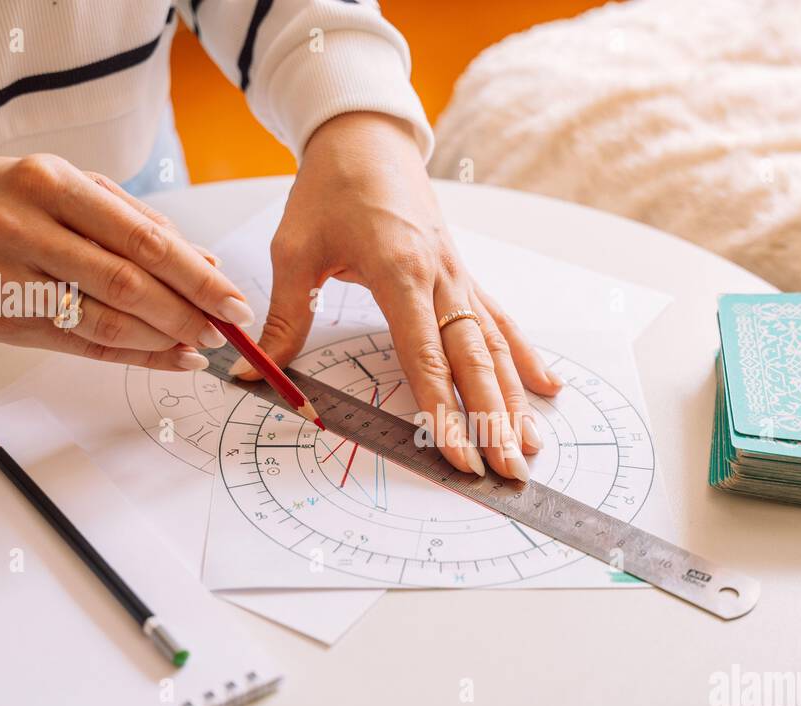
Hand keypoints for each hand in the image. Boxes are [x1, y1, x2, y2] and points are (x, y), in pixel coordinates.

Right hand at [0, 155, 253, 370]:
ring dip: (163, 339)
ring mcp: (9, 277)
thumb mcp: (68, 187)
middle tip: (224, 329)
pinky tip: (167, 356)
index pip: (143, 238)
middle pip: (129, 283)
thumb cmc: (3, 198)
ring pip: (105, 319)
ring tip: (199, 345)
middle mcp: (28, 227)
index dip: (198, 276)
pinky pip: (82, 344)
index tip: (234, 300)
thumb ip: (135, 221)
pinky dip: (133, 354)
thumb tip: (205, 261)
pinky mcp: (2, 319)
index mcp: (53, 184)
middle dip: (188, 312)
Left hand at [249, 112, 562, 479]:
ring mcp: (460, 277)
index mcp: (399, 271)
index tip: (457, 455)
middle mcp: (441, 278)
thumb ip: (284, 317)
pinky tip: (546, 389)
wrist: (366, 138)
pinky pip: (502, 322)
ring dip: (514, 401)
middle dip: (494, 421)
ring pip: (495, 347)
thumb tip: (254, 372)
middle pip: (474, 361)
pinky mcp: (465, 276)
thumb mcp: (295, 249)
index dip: (443, 411)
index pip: (425, 357)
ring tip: (531, 447)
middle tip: (510, 472)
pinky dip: (525, 358)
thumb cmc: (330, 189)